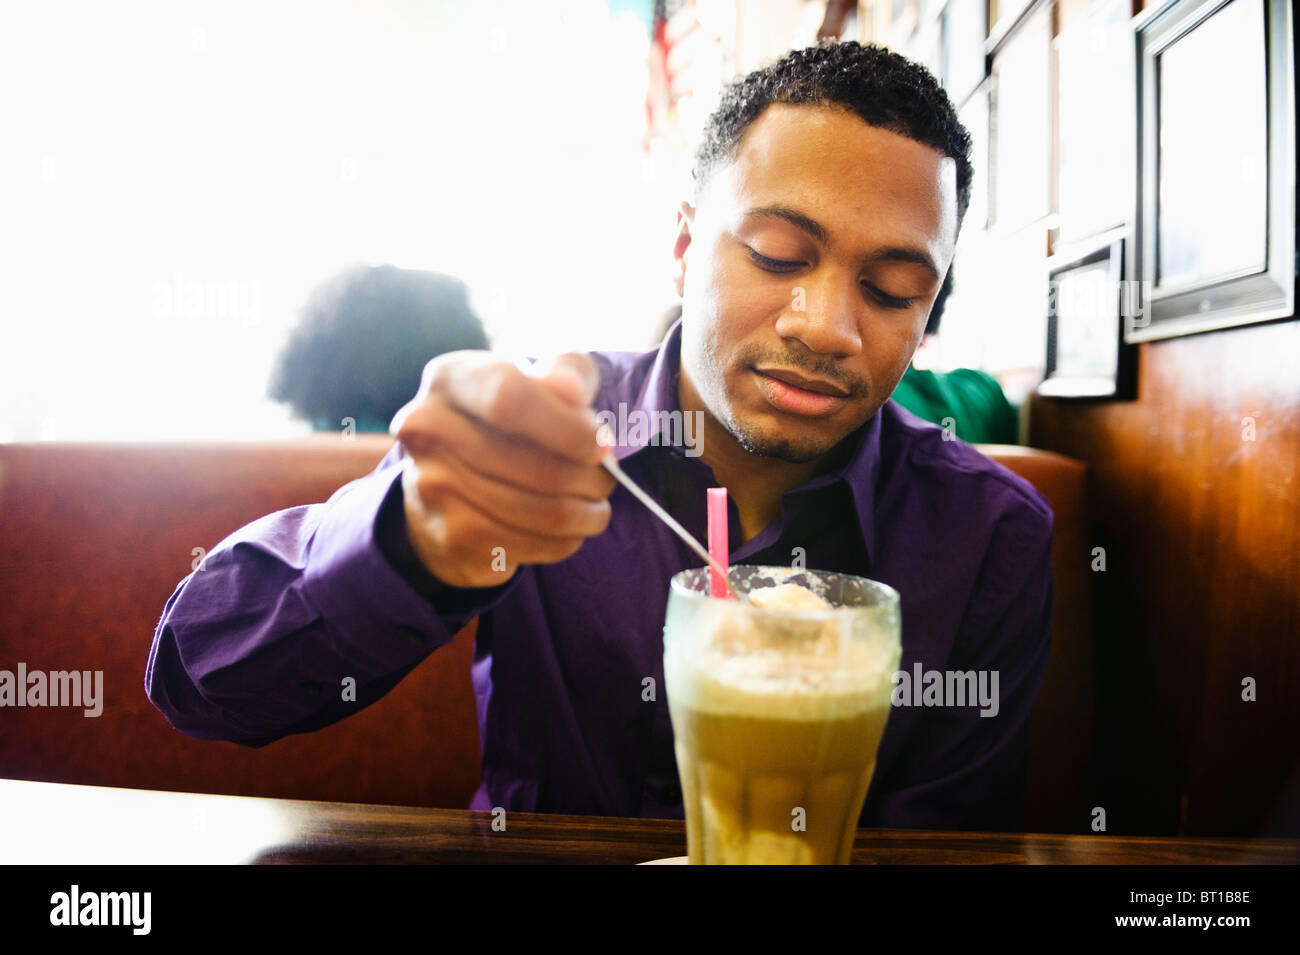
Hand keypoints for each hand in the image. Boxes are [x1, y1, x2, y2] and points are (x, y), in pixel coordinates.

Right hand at [389, 350, 615, 588]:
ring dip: (587, 512)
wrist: (445, 488)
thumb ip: (566, 371)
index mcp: (449, 379)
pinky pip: (535, 545)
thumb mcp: (538, 382)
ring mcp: (432, 487)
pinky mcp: (449, 537)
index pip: (510, 399)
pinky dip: (567, 539)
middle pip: (539, 467)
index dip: (567, 427)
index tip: (602, 445)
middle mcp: (427, 429)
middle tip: (605, 477)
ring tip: (594, 502)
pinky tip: (569, 528)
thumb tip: (571, 389)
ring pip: (545, 513)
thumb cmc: (506, 424)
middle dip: (590, 478)